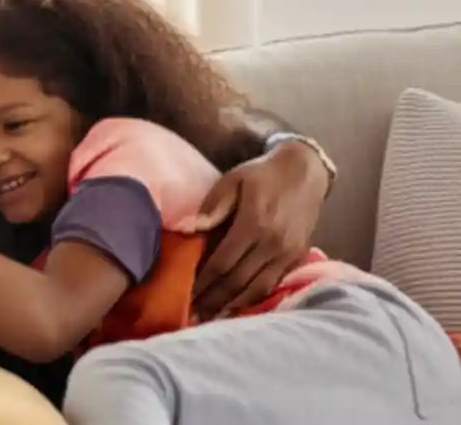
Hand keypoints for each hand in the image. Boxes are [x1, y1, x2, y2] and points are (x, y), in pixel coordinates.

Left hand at [191, 141, 326, 317]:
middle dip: (213, 300)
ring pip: (257, 288)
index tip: (184, 294)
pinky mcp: (297, 256)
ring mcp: (288, 252)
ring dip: (233, 306)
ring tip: (211, 318)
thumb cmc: (260, 175)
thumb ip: (214, 205)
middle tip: (192, 315)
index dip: (203, 281)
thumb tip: (193, 228)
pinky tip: (237, 307)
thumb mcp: (233, 180)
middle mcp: (273, 243)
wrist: (304, 171)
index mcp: (254, 224)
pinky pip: (274, 284)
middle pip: (238, 280)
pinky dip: (254, 298)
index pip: (223, 262)